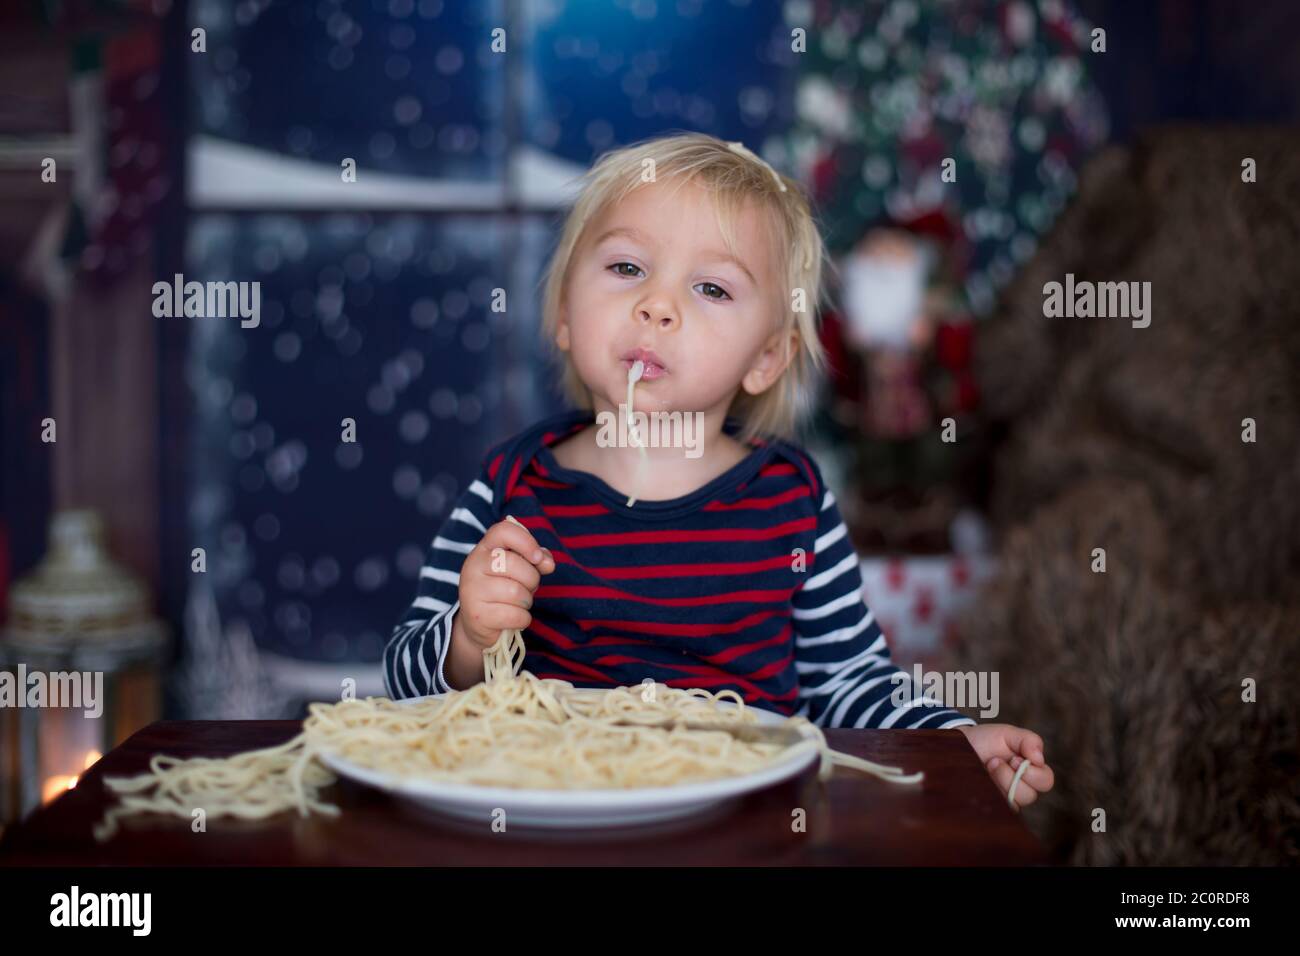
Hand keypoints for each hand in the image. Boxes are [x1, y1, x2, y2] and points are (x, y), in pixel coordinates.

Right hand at [456, 514, 555, 651]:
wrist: (478, 622)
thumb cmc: (503, 589)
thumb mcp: (520, 569)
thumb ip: (536, 558)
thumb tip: (547, 563)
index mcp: (484, 549)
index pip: (504, 531)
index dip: (526, 541)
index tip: (537, 557)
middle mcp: (473, 566)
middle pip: (515, 564)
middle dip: (532, 579)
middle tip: (526, 587)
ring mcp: (471, 591)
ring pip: (516, 592)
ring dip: (527, 601)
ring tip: (517, 603)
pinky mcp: (477, 615)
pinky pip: (515, 615)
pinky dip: (522, 618)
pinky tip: (513, 617)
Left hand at [956, 723, 1054, 811]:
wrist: (959, 745)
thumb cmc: (986, 740)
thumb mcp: (1008, 734)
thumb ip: (1029, 741)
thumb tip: (1040, 759)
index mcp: (1030, 771)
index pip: (1045, 781)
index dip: (1032, 772)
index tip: (1014, 758)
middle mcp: (1021, 788)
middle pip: (1029, 796)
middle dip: (1011, 777)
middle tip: (995, 761)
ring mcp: (1005, 798)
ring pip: (1014, 803)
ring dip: (999, 782)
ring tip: (987, 767)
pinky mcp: (991, 804)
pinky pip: (998, 809)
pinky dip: (989, 793)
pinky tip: (982, 780)